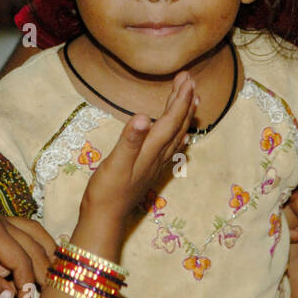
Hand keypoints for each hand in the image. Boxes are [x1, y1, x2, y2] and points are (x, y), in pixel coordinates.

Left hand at [0, 188, 54, 297]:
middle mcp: (2, 221)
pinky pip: (25, 229)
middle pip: (36, 246)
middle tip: (51, 296)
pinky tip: (37, 255)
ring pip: (35, 233)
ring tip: (56, 274)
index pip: (23, 261)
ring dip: (47, 253)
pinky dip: (37, 242)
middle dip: (45, 271)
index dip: (28, 286)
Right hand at [80, 72, 196, 224]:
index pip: (171, 120)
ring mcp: (156, 163)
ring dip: (184, 115)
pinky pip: (171, 147)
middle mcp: (158, 155)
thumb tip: (143, 116)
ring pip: (177, 135)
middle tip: (189, 79)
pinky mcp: (150, 169)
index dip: (180, 99)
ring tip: (192, 99)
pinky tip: (181, 135)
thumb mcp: (115, 164)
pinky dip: (178, 134)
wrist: (105, 218)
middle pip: (178, 125)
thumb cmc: (107, 191)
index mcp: (151, 150)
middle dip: (185, 101)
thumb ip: (130, 140)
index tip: (187, 79)